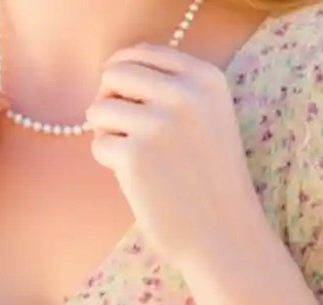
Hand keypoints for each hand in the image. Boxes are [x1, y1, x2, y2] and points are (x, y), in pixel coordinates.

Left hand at [86, 44, 262, 264]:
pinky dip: (109, 162)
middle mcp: (184, 92)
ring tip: (135, 156)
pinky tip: (136, 178)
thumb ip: (172, 86)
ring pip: (98, 109)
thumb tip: (112, 70)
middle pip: (114, 73)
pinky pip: (98, 144)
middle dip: (110, 99)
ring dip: (107, 133)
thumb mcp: (208, 116)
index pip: (142, 53)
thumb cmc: (209, 177)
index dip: (125, 77)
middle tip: (123, 128)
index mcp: (206, 77)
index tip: (130, 102)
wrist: (224, 233)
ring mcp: (158, 123)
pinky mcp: (134, 155)